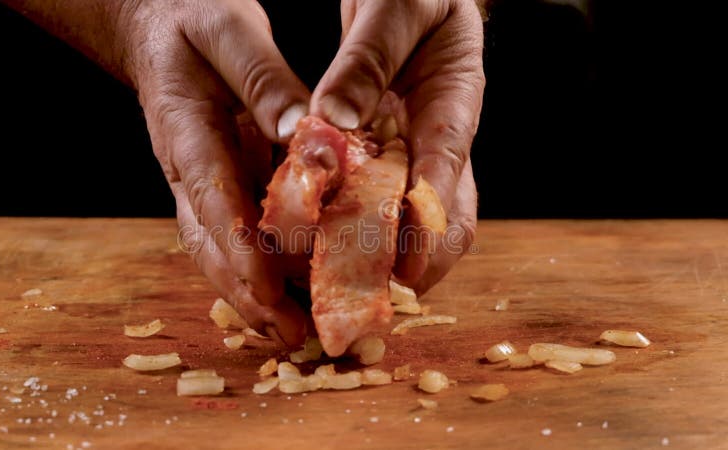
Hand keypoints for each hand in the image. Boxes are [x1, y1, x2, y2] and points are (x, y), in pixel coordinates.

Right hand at [121, 0, 313, 343]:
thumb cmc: (191, 22)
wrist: (159, 28)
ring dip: (253, 296)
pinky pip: (237, 236)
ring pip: (220, 251)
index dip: (239, 250)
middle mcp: (188, 171)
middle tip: (289, 335)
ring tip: (296, 333)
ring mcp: (201, 184)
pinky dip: (262, 270)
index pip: (211, 200)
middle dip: (247, 295)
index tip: (267, 290)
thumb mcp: (228, 30)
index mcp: (186, 133)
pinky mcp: (219, 185)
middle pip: (210, 245)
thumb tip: (302, 130)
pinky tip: (296, 294)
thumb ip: (261, 78)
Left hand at [310, 0, 484, 294]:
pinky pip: (382, 204)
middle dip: (418, 261)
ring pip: (416, 221)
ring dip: (389, 259)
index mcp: (455, 99)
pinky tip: (325, 253)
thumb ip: (368, 58)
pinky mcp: (391, 158)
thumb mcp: (394, 3)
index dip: (430, 223)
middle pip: (446, 215)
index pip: (449, 169)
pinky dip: (360, 232)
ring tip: (347, 291)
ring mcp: (418, 154)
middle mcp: (441, 139)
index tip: (408, 266)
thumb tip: (333, 122)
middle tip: (375, 295)